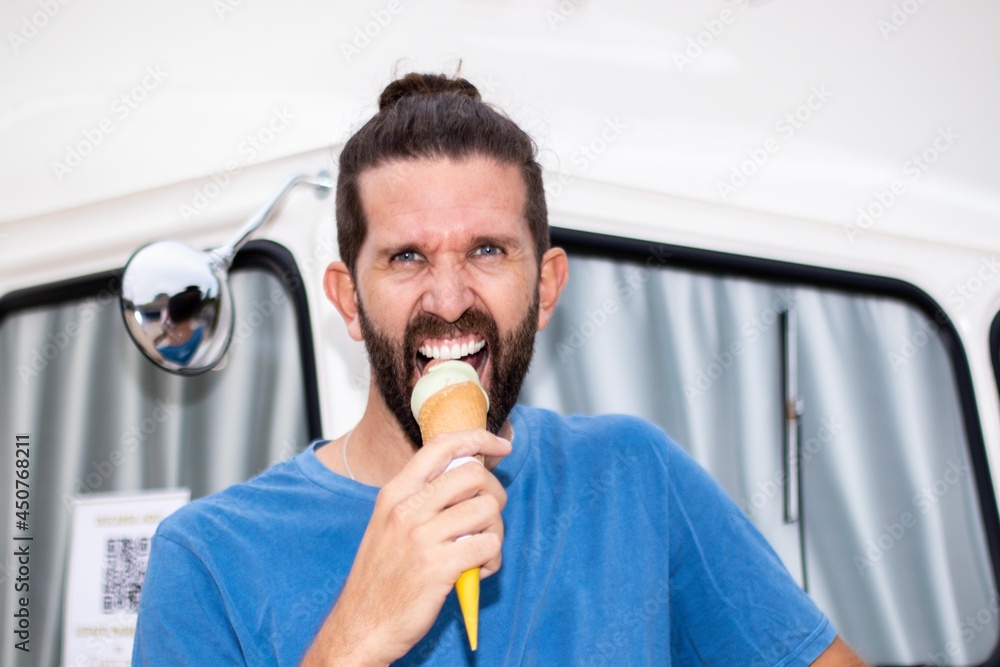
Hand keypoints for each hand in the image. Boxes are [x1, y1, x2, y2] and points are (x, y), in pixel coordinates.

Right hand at [301, 429, 510, 665]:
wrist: (361, 626)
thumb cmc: (382, 577)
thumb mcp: (388, 525)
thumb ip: (421, 498)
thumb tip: (467, 476)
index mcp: (394, 493)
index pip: (440, 447)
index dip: (477, 439)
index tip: (500, 447)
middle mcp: (406, 509)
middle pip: (473, 475)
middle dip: (494, 494)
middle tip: (488, 518)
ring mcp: (421, 537)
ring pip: (487, 509)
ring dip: (495, 531)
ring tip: (480, 551)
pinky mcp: (438, 567)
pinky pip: (489, 546)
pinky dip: (493, 560)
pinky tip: (477, 571)